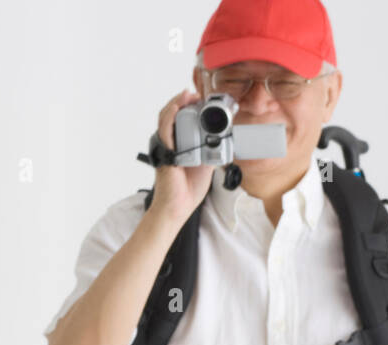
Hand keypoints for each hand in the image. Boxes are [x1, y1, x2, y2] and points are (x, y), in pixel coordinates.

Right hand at [147, 89, 214, 227]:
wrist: (179, 206)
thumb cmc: (188, 189)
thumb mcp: (206, 164)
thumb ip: (211, 149)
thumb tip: (224, 138)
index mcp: (178, 144)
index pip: (181, 119)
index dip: (190, 106)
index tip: (202, 99)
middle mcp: (169, 143)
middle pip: (172, 114)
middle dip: (184, 101)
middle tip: (197, 95)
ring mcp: (165, 147)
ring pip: (165, 118)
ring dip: (176, 104)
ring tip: (187, 95)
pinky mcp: (163, 153)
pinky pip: (164, 131)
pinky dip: (169, 117)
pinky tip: (177, 108)